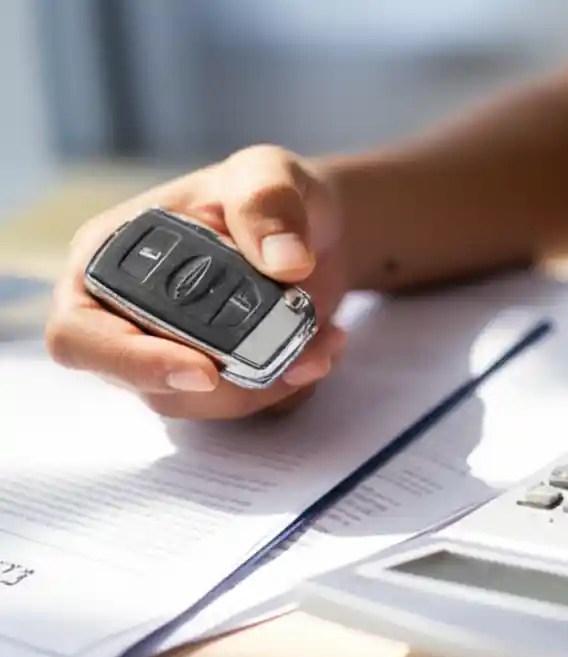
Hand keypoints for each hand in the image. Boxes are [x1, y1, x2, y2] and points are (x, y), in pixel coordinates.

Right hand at [45, 145, 349, 419]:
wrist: (317, 226)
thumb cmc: (268, 192)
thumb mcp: (268, 174)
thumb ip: (269, 204)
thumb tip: (285, 262)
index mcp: (106, 260)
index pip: (79, 335)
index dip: (131, 362)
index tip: (202, 372)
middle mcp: (127, 317)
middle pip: (151, 388)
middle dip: (230, 385)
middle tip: (298, 357)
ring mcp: (173, 353)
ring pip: (207, 404)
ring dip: (272, 384)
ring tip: (323, 338)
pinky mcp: (220, 379)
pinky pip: (251, 407)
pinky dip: (293, 386)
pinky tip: (323, 345)